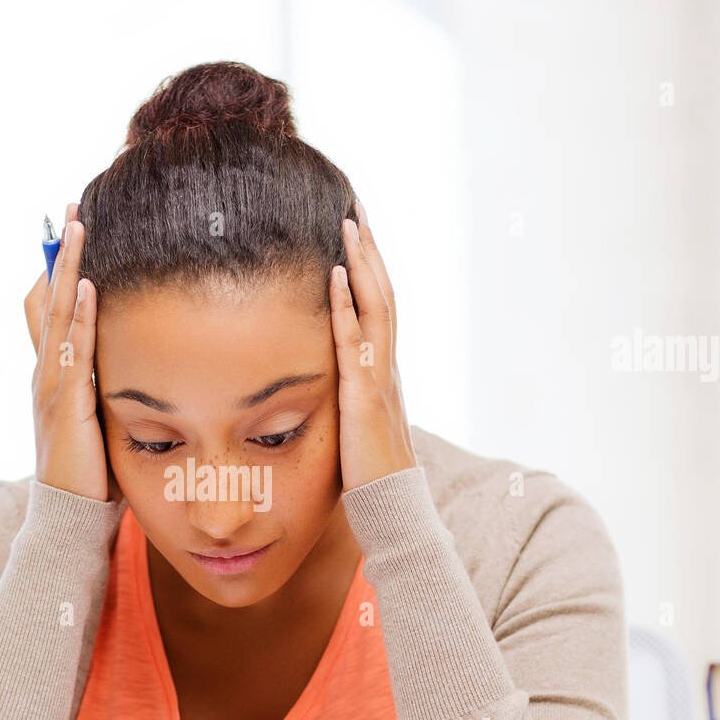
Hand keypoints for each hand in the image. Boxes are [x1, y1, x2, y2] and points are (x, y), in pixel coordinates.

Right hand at [24, 203, 120, 502]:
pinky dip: (77, 315)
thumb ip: (108, 388)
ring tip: (78, 226)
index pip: (48, 308)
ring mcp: (50, 387)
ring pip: (54, 314)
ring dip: (67, 268)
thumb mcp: (100, 418)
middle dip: (60, 252)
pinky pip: (71, 350)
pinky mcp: (66, 405)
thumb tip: (136, 359)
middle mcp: (45, 373)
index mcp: (52, 375)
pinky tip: (86, 285)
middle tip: (72, 208)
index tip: (74, 228)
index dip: (58, 268)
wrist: (71, 518)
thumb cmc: (93, 473)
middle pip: (45, 298)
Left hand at [329, 202, 415, 491]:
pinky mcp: (365, 398)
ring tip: (348, 221)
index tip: (356, 230)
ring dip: (362, 263)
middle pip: (384, 294)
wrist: (393, 513)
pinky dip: (347, 306)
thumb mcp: (354, 428)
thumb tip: (327, 388)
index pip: (380, 308)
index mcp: (383, 373)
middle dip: (369, 249)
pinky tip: (336, 275)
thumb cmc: (369, 479)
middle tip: (354, 205)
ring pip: (377, 307)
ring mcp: (379, 380)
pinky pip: (355, 342)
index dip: (370, 269)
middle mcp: (387, 368)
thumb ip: (346, 402)